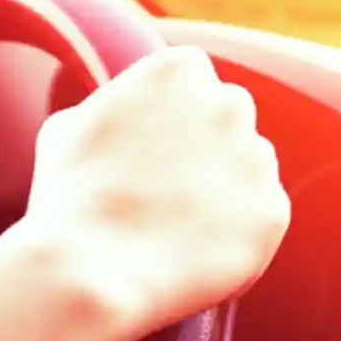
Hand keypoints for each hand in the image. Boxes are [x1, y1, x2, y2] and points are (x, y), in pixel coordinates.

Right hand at [13, 46, 289, 340]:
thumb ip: (112, 107)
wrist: (89, 270)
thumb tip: (121, 115)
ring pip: (249, 167)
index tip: (150, 145)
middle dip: (205, 145)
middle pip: (227, 117)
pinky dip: (234, 235)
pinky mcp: (271, 213)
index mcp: (178, 70)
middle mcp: (229, 103)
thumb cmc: (68, 200)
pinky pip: (259, 220)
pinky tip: (191, 253)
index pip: (190, 79)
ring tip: (173, 227)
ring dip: (223, 189)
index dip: (169, 115)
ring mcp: (256, 158)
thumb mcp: (68, 127)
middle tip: (163, 188)